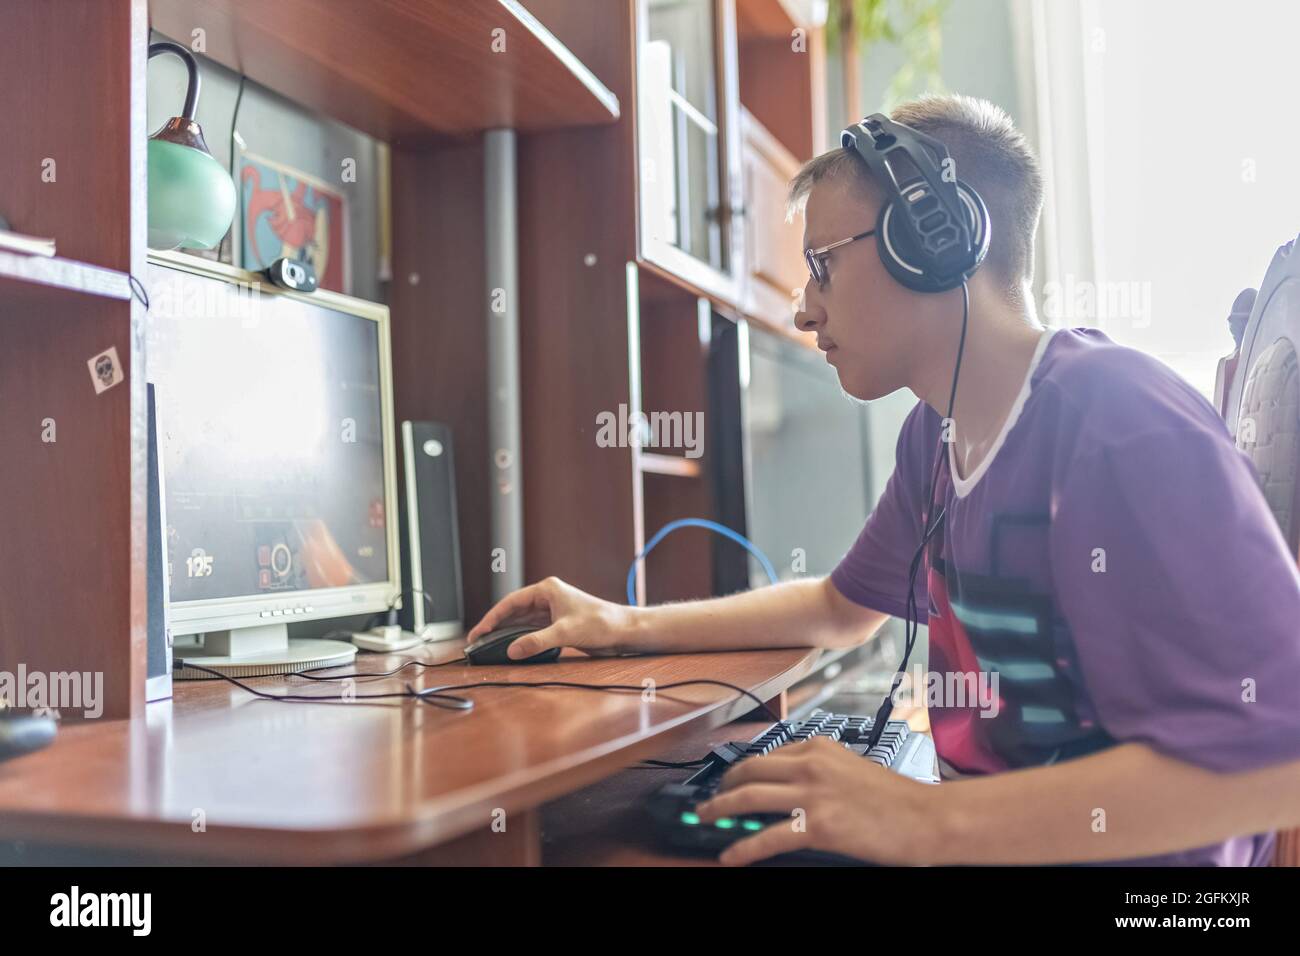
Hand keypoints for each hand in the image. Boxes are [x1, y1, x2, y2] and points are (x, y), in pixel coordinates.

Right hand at [466, 577, 641, 659]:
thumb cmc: (601, 624)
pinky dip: (520, 638)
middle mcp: (547, 597)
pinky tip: (511, 648)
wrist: (624, 630)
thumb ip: (537, 642)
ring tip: (489, 646)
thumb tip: (511, 651)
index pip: (511, 602)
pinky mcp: (557, 623)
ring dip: (507, 633)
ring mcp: (552, 610)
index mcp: (547, 590)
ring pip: (522, 621)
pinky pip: (532, 630)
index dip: (492, 617)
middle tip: (477, 642)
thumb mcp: (565, 633)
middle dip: (496, 626)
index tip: (479, 632)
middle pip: (513, 612)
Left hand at [695, 736, 943, 865]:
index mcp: (818, 747)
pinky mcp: (817, 825)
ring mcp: (811, 793)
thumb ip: (818, 772)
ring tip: (705, 820)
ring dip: (719, 810)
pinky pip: (767, 837)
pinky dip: (743, 847)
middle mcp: (810, 764)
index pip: (767, 755)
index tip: (731, 780)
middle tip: (711, 800)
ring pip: (748, 798)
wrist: (926, 817)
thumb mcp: (850, 769)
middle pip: (749, 770)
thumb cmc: (896, 798)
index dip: (743, 770)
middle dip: (723, 786)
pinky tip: (730, 855)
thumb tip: (786, 789)